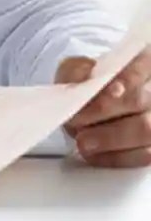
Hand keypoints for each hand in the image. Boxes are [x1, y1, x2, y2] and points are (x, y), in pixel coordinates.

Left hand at [58, 48, 150, 168]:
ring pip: (147, 131)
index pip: (138, 71)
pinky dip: (117, 157)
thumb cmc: (88, 85)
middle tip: (76, 123)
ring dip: (111, 139)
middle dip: (105, 114)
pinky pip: (145, 155)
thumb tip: (83, 80)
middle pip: (141, 102)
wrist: (93, 107)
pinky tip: (95, 154)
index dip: (126, 82)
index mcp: (143, 63)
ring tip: (83, 142)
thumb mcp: (77, 68)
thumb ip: (77, 71)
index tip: (110, 91)